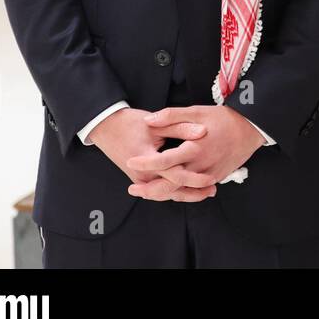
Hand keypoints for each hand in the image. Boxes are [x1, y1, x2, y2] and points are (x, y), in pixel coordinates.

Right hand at [89, 107, 216, 201]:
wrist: (105, 128)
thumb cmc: (130, 123)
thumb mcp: (156, 124)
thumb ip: (181, 128)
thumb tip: (203, 132)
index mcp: (147, 160)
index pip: (174, 174)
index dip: (194, 178)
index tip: (211, 177)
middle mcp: (142, 175)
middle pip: (171, 190)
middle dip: (193, 192)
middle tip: (213, 189)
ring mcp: (139, 179)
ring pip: (165, 193)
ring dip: (185, 194)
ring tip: (206, 192)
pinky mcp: (140, 179)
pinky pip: (159, 190)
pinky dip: (174, 192)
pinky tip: (188, 190)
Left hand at [124, 105, 263, 199]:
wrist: (252, 129)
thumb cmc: (224, 118)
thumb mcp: (197, 111)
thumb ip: (171, 116)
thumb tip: (148, 120)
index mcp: (194, 148)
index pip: (165, 160)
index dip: (146, 162)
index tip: (130, 161)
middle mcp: (201, 165)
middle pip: (171, 185)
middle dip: (150, 189)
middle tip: (133, 188)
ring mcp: (209, 174)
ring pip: (182, 191)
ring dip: (163, 194)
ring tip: (147, 192)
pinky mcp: (216, 178)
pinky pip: (195, 190)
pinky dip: (181, 193)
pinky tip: (170, 191)